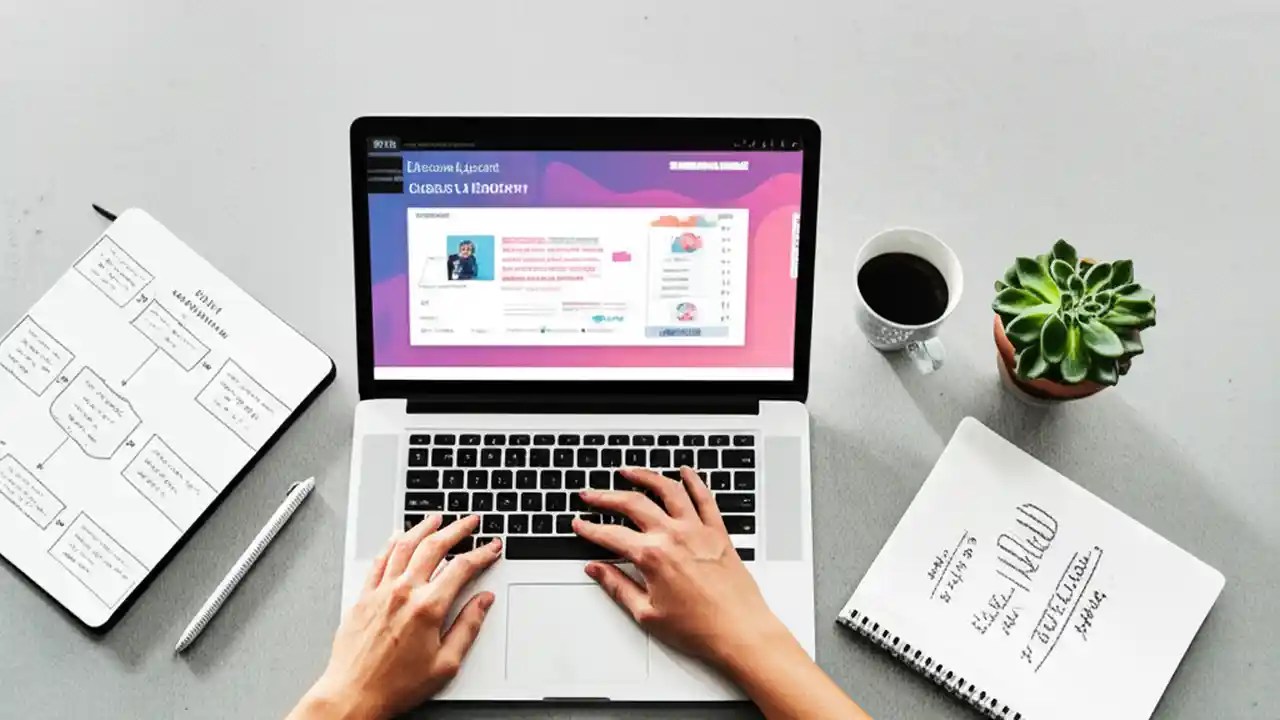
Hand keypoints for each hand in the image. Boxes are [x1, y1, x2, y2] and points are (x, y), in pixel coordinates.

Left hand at [288, 516, 501, 719]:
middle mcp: (404, 593)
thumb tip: (483, 602)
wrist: (354, 695)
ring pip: (404, 546)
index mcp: (428, 608)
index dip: (482, 554)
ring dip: (423, 528)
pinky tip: (398, 537)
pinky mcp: (363, 597)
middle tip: (470, 521)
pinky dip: (391, 543)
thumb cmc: (397, 686)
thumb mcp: (446, 664)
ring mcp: (381, 592)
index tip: (492, 547)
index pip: (462, 568)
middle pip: (434, 547)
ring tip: (437, 518)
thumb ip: (468, 627)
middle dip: (457, 529)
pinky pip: (379, 560)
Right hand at [573, 466, 791, 669]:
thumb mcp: (647, 614)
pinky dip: (694, 481)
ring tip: (629, 471)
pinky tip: (685, 471)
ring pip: (668, 490)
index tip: (579, 523)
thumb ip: (618, 587)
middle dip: (606, 497)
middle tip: (591, 494)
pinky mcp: (718, 532)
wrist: (740, 632)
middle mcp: (674, 536)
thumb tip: (597, 570)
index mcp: (653, 556)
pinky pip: (705, 498)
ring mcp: (697, 530)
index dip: (590, 529)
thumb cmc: (699, 628)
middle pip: (633, 503)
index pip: (611, 535)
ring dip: (645, 476)